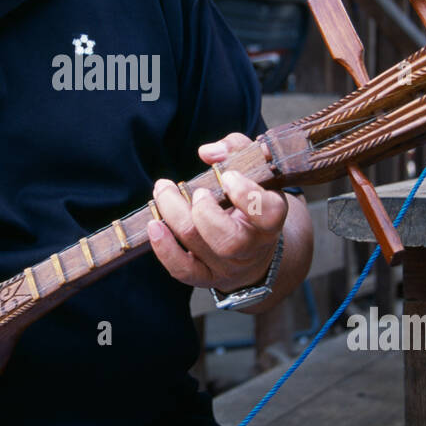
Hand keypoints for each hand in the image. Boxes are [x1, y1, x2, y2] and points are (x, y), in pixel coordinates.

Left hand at [148, 132, 287, 291]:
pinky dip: (165, 249)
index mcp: (271, 219)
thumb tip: (208, 153)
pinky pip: (184, 271)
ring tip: (163, 191)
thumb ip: (236, 150)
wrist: (255, 245)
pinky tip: (154, 225)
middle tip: (195, 190)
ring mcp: (229, 265)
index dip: (247, 195)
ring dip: (175, 216)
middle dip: (203, 210)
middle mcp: (252, 247)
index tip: (227, 176)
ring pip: (201, 247)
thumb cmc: (251, 199)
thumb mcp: (254, 169)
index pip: (268, 214)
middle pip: (228, 239)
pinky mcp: (206, 276)